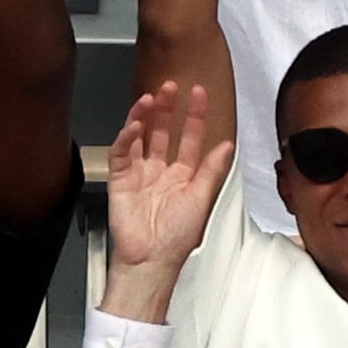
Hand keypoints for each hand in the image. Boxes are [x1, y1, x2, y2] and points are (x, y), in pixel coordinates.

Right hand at [107, 82, 235, 275]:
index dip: (194, 116)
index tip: (199, 94)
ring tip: (151, 97)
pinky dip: (126, 138)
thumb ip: (213, 169)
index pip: (189, 137)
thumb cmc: (177, 237)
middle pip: (163, 132)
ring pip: (140, 137)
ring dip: (144, 117)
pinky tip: (134, 125)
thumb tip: (228, 144)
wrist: (151, 260)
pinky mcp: (119, 181)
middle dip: (167, 109)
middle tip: (171, 87)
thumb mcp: (202, 198)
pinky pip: (121, 154)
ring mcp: (139, 174)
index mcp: (183, 175)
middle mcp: (161, 171)